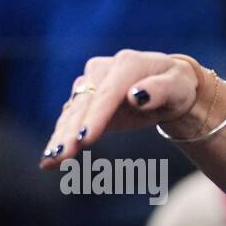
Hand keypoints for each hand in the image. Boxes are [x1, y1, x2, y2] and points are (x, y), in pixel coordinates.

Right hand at [37, 50, 203, 168]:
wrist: (168, 83)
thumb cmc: (176, 85)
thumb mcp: (177, 86)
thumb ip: (159, 89)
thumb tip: (136, 96)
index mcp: (126, 64)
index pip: (107, 94)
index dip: (95, 117)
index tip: (85, 139)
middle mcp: (102, 71)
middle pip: (84, 105)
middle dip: (72, 132)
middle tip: (61, 156)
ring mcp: (90, 84)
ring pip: (72, 113)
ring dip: (60, 137)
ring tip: (50, 160)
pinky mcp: (86, 101)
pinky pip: (70, 121)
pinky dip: (59, 139)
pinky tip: (49, 161)